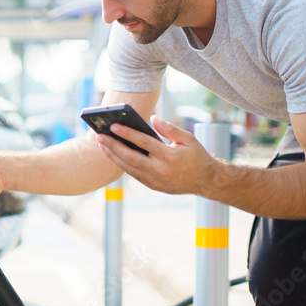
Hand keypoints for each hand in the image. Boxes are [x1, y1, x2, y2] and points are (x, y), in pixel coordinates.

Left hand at [95, 116, 216, 195]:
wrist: (205, 181)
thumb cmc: (197, 156)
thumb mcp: (188, 139)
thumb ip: (170, 128)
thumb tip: (152, 119)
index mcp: (170, 156)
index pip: (144, 142)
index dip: (127, 133)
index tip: (114, 125)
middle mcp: (160, 170)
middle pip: (130, 157)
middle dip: (113, 146)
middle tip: (100, 136)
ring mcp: (155, 180)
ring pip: (128, 168)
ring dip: (113, 156)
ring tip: (102, 145)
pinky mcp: (153, 186)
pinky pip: (134, 174)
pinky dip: (122, 164)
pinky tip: (114, 155)